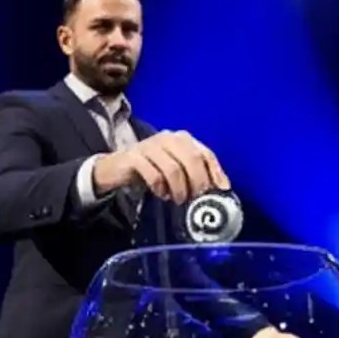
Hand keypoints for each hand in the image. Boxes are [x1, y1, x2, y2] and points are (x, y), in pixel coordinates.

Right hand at [93, 131, 229, 203]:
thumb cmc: (152, 169)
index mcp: (182, 139)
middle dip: (197, 182)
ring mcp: (150, 145)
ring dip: (179, 189)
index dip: (215, 172)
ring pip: (173, 169)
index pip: (205, 153)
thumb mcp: (177, 169)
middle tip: (195, 199)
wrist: (117, 167)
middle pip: (192, 159)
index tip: (221, 189)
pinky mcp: (134, 157)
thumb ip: (196, 174)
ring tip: (177, 199)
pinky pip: (153, 175)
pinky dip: (160, 188)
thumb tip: (220, 189)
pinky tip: (161, 194)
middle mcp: (168, 137)